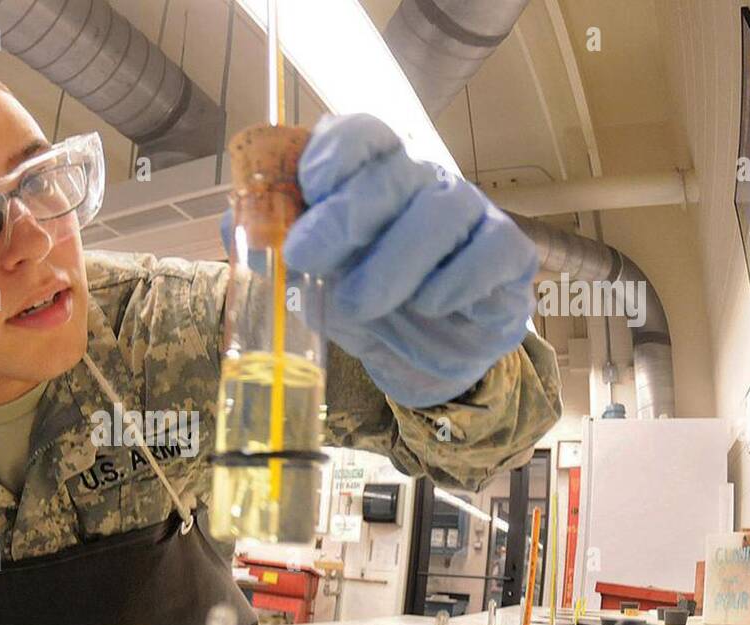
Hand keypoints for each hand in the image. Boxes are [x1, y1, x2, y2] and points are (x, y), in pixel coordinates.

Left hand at [276, 114, 536, 407]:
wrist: (420, 364)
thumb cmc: (368, 309)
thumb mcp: (314, 286)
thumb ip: (282, 256)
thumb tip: (240, 229)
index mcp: (373, 180)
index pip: (362, 136)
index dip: (334, 153)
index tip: (310, 189)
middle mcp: (423, 185)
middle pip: (395, 173)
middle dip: (345, 215)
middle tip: (306, 257)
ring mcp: (469, 216)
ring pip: (441, 212)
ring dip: (393, 260)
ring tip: (359, 305)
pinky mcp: (509, 255)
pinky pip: (491, 251)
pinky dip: (455, 281)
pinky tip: (429, 306)